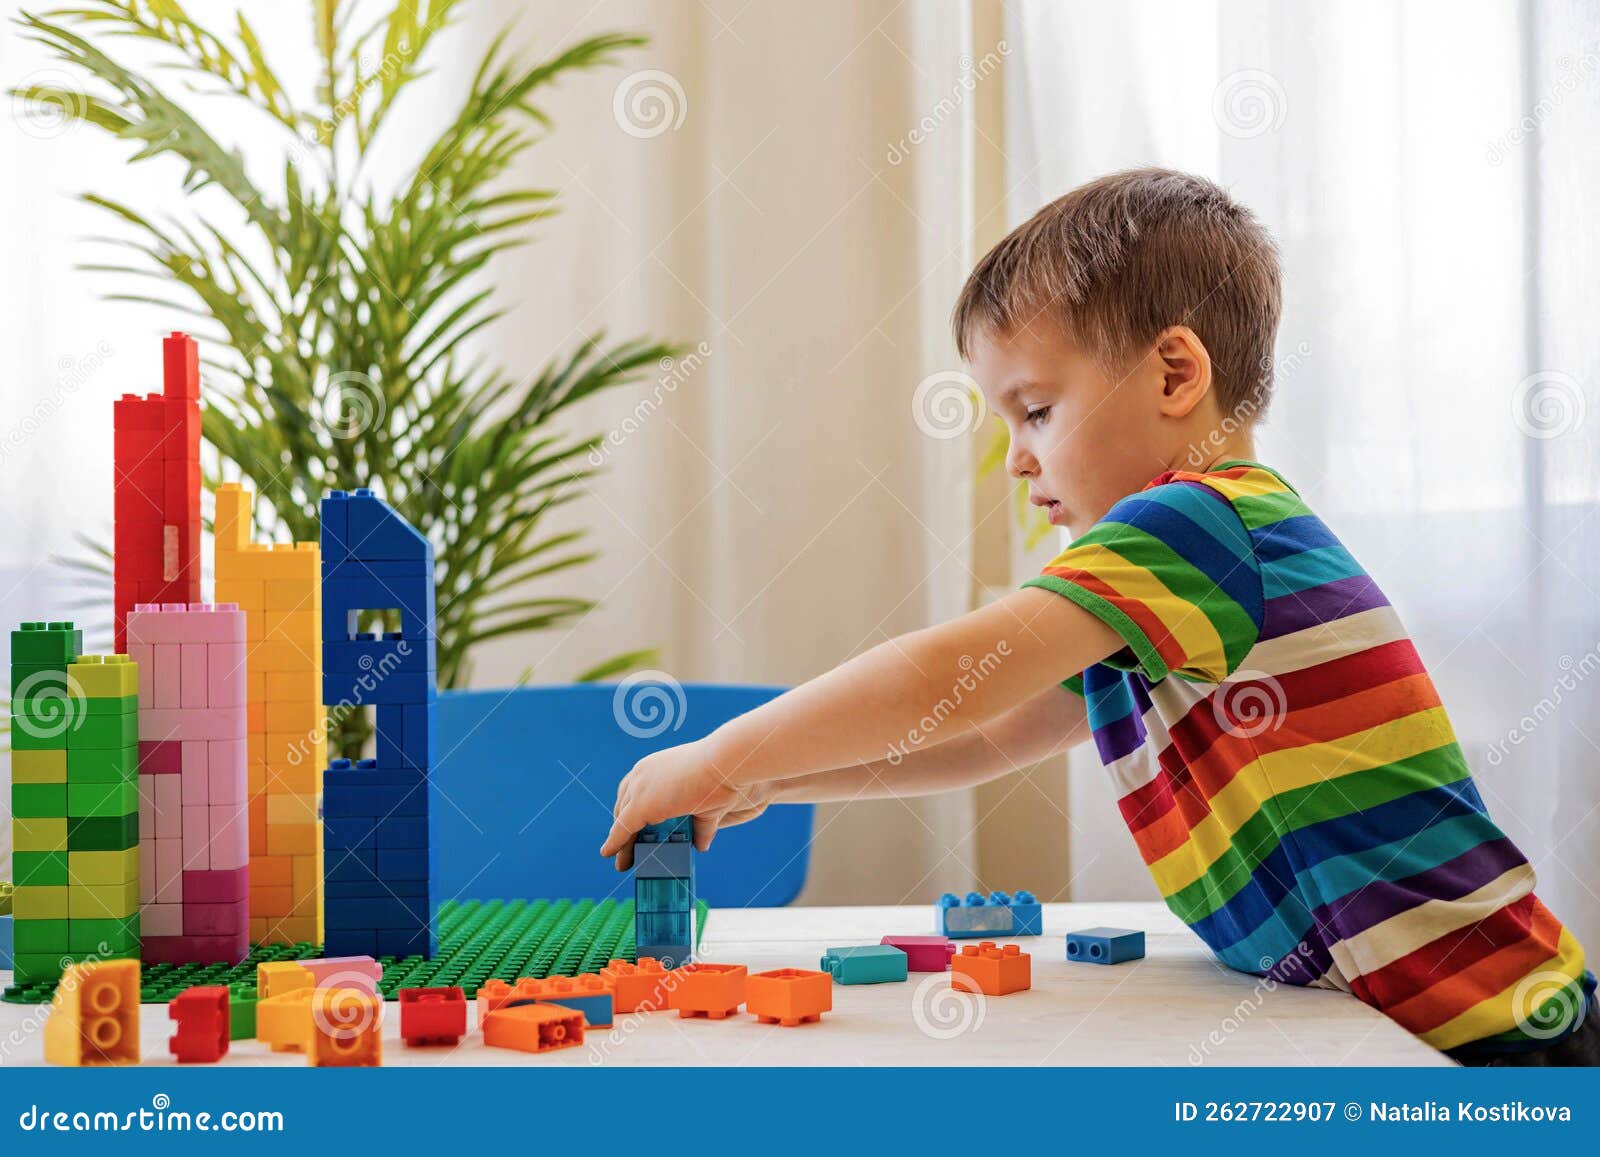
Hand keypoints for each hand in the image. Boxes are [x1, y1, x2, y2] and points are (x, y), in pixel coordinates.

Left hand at [598, 739, 777, 867]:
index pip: (634, 792)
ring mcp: (639, 788)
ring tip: (622, 859)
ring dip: (621, 841)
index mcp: (655, 767)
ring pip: (622, 819)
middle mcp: (641, 774)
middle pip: (623, 806)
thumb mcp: (707, 803)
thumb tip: (701, 846)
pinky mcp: (641, 805)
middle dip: (623, 828)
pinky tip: (611, 853)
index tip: (630, 828)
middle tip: (626, 847)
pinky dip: (615, 843)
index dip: (631, 812)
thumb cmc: (722, 777)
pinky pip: (622, 829)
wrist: (725, 765)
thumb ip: (701, 825)